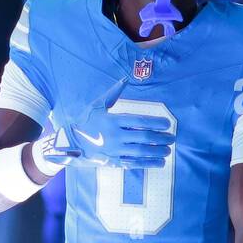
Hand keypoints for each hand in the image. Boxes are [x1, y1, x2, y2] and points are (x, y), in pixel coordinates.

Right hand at [37, 79, 174, 169]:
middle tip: (172, 138)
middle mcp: (115, 136)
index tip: (168, 124)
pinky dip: (148, 163)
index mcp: (113, 120)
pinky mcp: (113, 161)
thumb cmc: (86, 120)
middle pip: (143, 137)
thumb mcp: (98, 104)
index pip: (140, 121)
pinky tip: (159, 163)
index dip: (156, 123)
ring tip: (168, 151)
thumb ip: (114, 93)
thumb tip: (125, 78)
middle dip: (160, 138)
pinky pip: (133, 163)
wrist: (69, 141)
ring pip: (141, 152)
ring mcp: (114, 150)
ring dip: (157, 152)